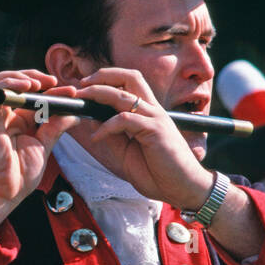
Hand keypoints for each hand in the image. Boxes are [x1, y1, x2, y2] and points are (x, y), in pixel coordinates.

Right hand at [0, 70, 80, 229]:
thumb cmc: (19, 175)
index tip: (69, 90)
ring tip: (38, 83)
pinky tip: (26, 86)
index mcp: (16, 119)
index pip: (31, 94)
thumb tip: (74, 112)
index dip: (48, 87)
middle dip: (34, 76)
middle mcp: (3, 115)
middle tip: (54, 82)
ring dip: (19, 76)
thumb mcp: (44, 145)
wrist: (4, 194)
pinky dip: (8, 85)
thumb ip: (56, 126)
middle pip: (14, 82)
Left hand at [72, 67, 213, 208]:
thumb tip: (91, 120)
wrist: (183, 188)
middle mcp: (153, 110)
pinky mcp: (155, 130)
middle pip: (130, 77)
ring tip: (81, 99)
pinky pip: (125, 119)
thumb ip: (113, 135)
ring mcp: (155, 118)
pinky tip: (95, 136)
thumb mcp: (127, 151)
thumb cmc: (158, 172)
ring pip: (124, 94)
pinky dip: (106, 126)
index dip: (107, 79)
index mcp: (148, 112)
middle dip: (103, 75)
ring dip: (99, 93)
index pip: (129, 82)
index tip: (85, 87)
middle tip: (81, 85)